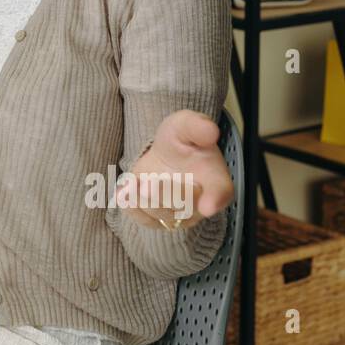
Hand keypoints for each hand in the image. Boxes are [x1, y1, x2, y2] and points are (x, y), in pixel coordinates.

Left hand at [121, 109, 233, 231]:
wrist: (162, 155)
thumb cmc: (179, 140)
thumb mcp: (185, 125)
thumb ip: (196, 126)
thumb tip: (210, 130)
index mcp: (214, 179)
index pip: (221, 192)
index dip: (215, 199)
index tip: (208, 206)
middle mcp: (199, 203)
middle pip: (184, 205)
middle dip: (165, 194)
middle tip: (150, 183)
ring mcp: (177, 215)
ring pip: (162, 214)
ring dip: (144, 200)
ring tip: (134, 183)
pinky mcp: (156, 219)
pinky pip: (142, 219)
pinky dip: (131, 206)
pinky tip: (123, 192)